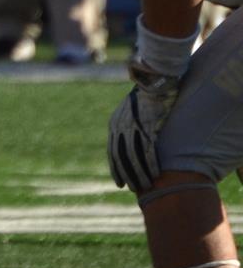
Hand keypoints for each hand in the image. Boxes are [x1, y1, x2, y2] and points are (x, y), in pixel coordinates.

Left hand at [109, 66, 182, 190]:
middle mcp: (121, 127)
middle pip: (121, 157)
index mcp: (115, 124)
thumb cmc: (146, 94)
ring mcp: (134, 127)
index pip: (113, 152)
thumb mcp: (132, 110)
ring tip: (145, 187)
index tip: (120, 183)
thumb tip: (134, 137)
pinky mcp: (148, 126)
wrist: (155, 78)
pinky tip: (155, 175)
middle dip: (127, 175)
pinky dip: (150, 165)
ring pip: (133, 157)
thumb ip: (130, 124)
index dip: (117, 168)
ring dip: (139, 173)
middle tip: (134, 189)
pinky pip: (147, 150)